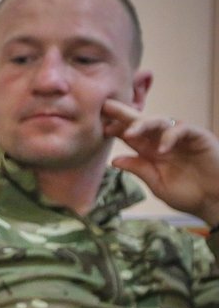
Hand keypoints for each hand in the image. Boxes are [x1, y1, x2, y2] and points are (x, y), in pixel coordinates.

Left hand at [103, 100, 218, 225]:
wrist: (215, 200)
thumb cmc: (188, 194)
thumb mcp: (157, 183)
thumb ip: (139, 169)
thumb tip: (114, 160)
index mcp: (150, 151)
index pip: (131, 135)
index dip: (116, 129)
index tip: (100, 127)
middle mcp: (163, 141)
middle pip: (141, 122)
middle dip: (124, 114)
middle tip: (107, 107)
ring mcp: (180, 137)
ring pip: (160, 121)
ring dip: (143, 124)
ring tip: (129, 133)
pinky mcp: (198, 137)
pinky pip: (182, 129)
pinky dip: (170, 137)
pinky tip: (162, 149)